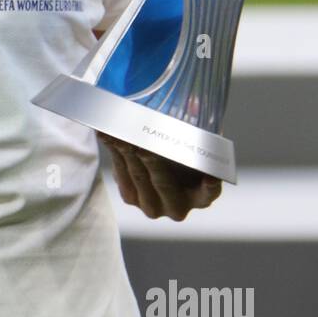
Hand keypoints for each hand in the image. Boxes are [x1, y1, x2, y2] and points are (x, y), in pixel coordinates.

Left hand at [97, 132, 221, 221]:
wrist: (164, 167)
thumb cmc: (185, 154)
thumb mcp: (194, 147)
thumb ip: (196, 136)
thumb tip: (191, 109)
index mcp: (202, 197)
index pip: (208, 192)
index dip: (208, 186)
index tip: (210, 176)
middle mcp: (178, 207)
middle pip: (164, 183)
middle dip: (152, 162)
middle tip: (144, 144)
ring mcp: (152, 206)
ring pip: (138, 177)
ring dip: (127, 152)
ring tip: (119, 133)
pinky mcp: (130, 197)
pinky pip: (120, 174)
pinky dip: (114, 151)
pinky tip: (106, 135)